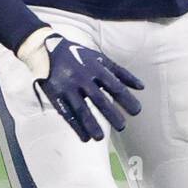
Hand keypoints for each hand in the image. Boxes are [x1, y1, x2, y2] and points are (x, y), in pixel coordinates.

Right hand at [28, 34, 142, 142]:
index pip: (114, 86)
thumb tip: (141, 87)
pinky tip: (85, 138)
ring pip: (80, 109)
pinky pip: (66, 113)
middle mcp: (82, 78)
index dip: (126, 99)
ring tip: (100, 138)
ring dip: (91, 124)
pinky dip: (76, 126)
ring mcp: (68, 87)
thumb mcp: (100, 59)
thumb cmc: (78, 55)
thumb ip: (121, 73)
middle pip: (98, 99)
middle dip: (111, 114)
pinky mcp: (55, 95)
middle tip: (122, 127)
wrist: (46, 49)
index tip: (136, 112)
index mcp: (95, 68)